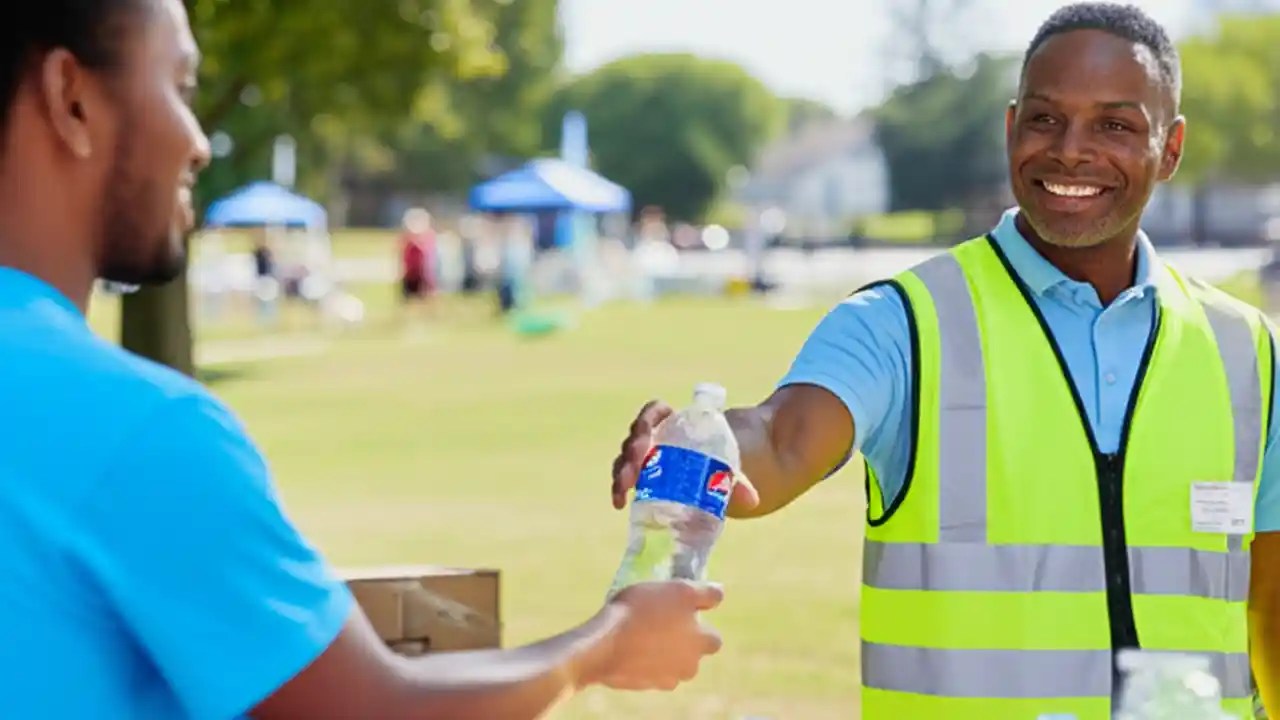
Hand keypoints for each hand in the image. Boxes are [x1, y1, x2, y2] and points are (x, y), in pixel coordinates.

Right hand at [589, 581, 724, 690]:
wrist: (605, 643)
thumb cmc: (643, 610)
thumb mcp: (678, 590)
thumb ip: (705, 593)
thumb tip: (720, 592)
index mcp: (703, 642)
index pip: (714, 637)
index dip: (700, 623)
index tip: (682, 611)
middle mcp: (690, 664)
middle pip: (693, 653)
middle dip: (683, 641)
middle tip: (662, 622)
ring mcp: (667, 678)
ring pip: (672, 664)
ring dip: (665, 652)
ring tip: (644, 633)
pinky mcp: (646, 685)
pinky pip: (652, 671)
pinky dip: (646, 662)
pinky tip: (632, 647)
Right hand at [610, 400, 758, 511]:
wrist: (723, 470)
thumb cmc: (725, 458)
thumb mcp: (732, 464)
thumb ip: (738, 479)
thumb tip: (752, 500)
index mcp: (675, 423)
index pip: (654, 412)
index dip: (646, 420)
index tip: (646, 437)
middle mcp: (656, 438)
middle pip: (635, 439)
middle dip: (630, 455)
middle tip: (632, 472)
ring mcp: (647, 459)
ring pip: (626, 460)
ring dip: (621, 475)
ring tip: (621, 493)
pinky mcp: (644, 479)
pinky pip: (628, 480)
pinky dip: (621, 490)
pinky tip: (620, 504)